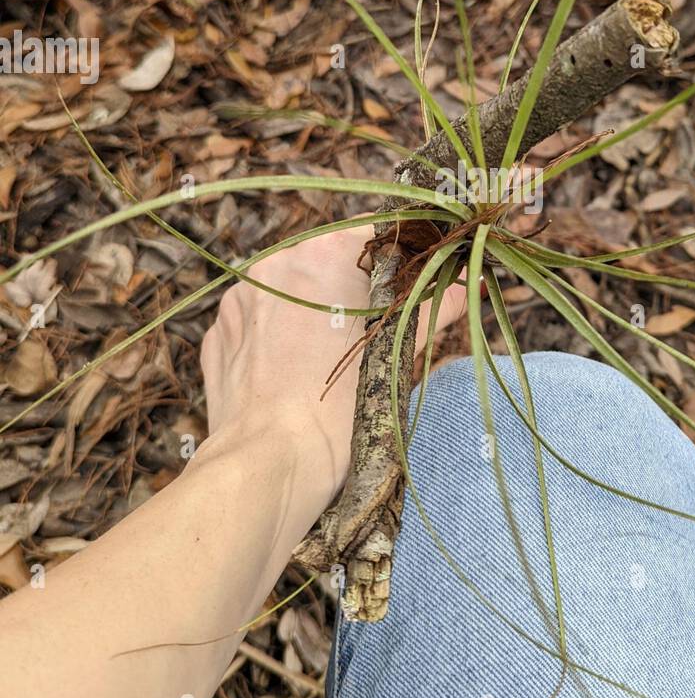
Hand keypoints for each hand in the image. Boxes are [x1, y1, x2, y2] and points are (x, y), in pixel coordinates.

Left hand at [199, 227, 465, 520]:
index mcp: (324, 254)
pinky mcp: (220, 332)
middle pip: (329, 258)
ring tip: (329, 356)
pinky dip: (278, 335)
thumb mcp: (399, 355)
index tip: (413, 281)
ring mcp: (242, 297)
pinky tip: (294, 371)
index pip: (375, 232)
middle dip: (354, 286)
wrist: (268, 464)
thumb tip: (471, 282)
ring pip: (291, 288)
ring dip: (314, 308)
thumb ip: (437, 307)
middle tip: (375, 327)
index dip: (400, 255)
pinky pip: (259, 319)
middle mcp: (276, 263)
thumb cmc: (339, 411)